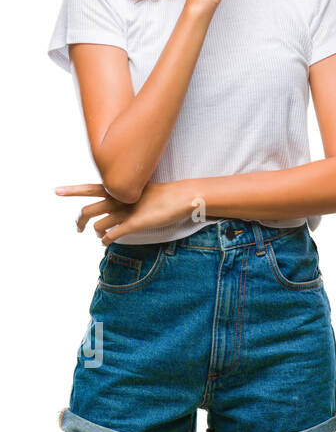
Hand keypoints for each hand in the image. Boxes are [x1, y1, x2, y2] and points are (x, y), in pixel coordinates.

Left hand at [56, 180, 194, 245]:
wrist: (182, 197)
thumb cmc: (164, 194)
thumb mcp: (141, 190)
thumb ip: (127, 195)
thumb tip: (116, 202)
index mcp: (119, 189)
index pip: (90, 188)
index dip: (72, 190)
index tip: (56, 191)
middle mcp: (118, 199)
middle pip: (87, 210)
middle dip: (78, 221)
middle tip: (77, 228)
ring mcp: (125, 212)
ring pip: (98, 224)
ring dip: (96, 232)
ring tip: (101, 235)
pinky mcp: (133, 224)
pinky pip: (112, 235)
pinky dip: (105, 240)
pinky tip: (106, 242)